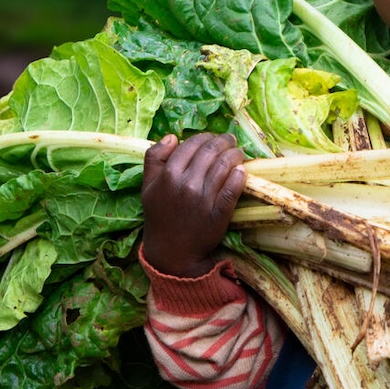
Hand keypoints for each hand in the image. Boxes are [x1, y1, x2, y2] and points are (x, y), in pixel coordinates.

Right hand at [140, 132, 246, 277]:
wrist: (171, 251)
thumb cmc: (159, 216)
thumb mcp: (147, 186)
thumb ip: (154, 158)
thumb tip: (172, 137)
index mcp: (168, 174)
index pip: (192, 144)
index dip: (206, 137)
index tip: (214, 138)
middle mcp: (186, 184)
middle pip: (211, 152)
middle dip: (224, 141)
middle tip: (231, 140)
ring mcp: (203, 199)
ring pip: (224, 166)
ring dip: (235, 155)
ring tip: (238, 153)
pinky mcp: (218, 214)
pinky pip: (233, 188)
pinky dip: (239, 176)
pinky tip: (242, 171)